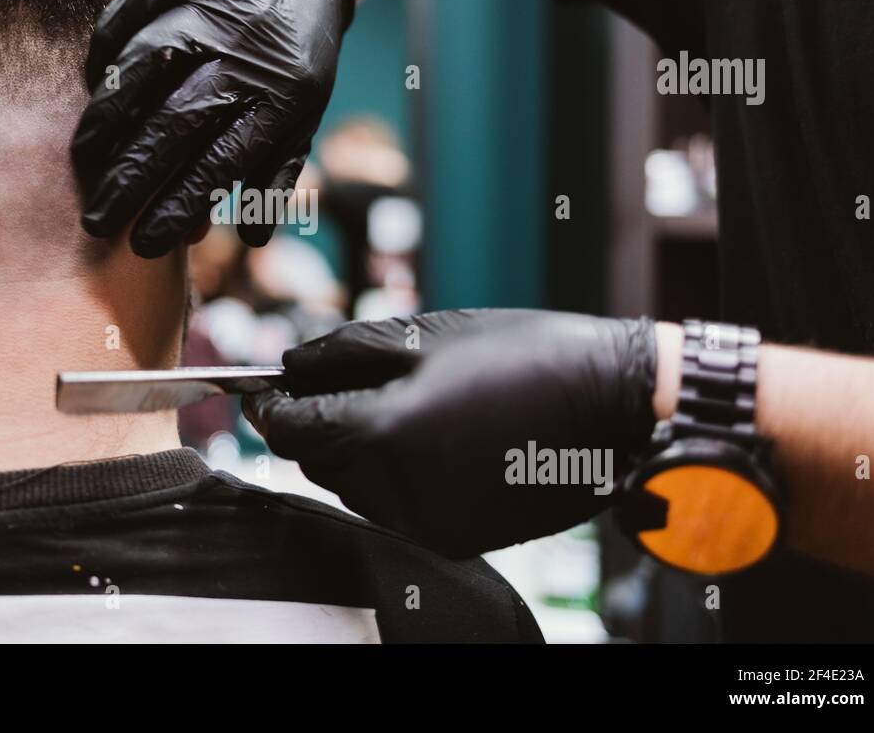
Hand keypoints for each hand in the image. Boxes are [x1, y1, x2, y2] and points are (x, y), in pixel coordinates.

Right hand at [73, 0, 354, 257]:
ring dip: (109, 116)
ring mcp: (214, 7)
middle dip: (133, 178)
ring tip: (83, 160)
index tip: (144, 243)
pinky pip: (132, 8)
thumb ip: (273, 177)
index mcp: (283, 97)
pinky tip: (90, 85)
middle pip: (179, 121)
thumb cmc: (295, 64)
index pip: (223, 163)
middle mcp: (248, 52)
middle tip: (97, 219)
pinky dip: (106, 46)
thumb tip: (250, 240)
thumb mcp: (302, 121)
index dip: (180, 206)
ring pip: (149, 63)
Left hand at [245, 309, 657, 557]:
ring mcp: (429, 522)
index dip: (271, 408)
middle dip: (316, 426)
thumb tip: (289, 366)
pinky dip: (393, 477)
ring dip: (353, 452)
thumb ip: (343, 353)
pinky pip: (396, 508)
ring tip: (398, 407)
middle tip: (336, 388)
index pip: (292, 431)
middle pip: (318, 463)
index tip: (263, 392)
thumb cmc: (523, 354)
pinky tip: (429, 440)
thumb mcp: (425, 335)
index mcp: (384, 433)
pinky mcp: (456, 538)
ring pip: (354, 489)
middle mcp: (399, 491)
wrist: (610, 403)